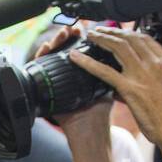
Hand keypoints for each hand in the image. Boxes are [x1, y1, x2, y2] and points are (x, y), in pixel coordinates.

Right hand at [34, 24, 112, 141]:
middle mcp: (66, 77)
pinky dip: (40, 57)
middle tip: (71, 30)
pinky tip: (44, 48)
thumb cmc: (100, 112)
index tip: (84, 29)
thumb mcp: (108, 84)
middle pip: (60, 50)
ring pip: (48, 57)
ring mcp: (53, 83)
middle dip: (65, 37)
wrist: (89, 131)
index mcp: (80, 74)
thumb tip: (122, 47)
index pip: (76, 50)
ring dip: (53, 43)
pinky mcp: (42, 91)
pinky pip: (38, 71)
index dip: (78, 38)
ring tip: (61, 35)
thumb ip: (111, 67)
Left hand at [69, 26, 161, 153]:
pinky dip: (87, 62)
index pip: (146, 39)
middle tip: (99, 30)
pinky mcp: (130, 88)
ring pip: (118, 48)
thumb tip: (126, 84)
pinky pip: (104, 71)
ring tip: (90, 36)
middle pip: (130, 39)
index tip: (118, 32)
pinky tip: (76, 57)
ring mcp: (141, 74)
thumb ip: (150, 80)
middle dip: (113, 32)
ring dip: (101, 39)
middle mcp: (154, 64)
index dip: (129, 33)